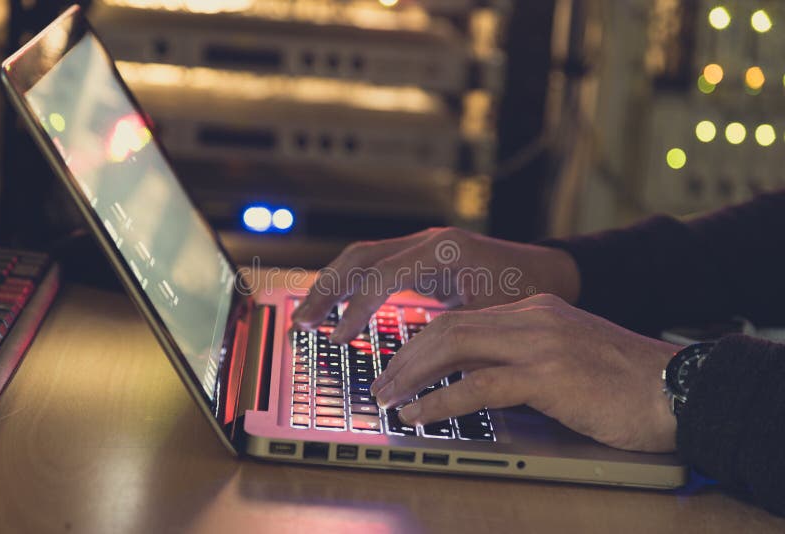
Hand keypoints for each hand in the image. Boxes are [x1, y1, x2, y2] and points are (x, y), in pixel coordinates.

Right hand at [292, 227, 579, 342]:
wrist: (549, 271)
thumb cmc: (528, 293)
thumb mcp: (494, 318)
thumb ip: (452, 338)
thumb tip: (412, 370)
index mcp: (444, 251)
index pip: (383, 275)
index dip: (356, 308)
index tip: (340, 339)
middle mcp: (428, 241)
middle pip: (360, 257)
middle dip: (327, 290)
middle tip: (302, 323)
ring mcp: (422, 246)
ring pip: (362, 258)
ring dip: (331, 286)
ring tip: (307, 317)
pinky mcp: (420, 258)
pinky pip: (375, 267)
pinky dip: (351, 287)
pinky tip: (336, 309)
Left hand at [370, 294, 680, 452]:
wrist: (680, 387)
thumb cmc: (626, 379)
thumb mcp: (570, 351)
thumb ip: (527, 353)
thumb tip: (481, 375)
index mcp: (536, 310)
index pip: (462, 318)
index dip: (422, 342)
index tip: (399, 364)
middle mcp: (533, 317)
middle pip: (448, 327)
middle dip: (405, 355)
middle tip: (380, 382)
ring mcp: (540, 343)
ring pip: (455, 348)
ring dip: (412, 375)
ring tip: (389, 398)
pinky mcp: (549, 376)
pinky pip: (478, 386)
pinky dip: (441, 401)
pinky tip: (420, 415)